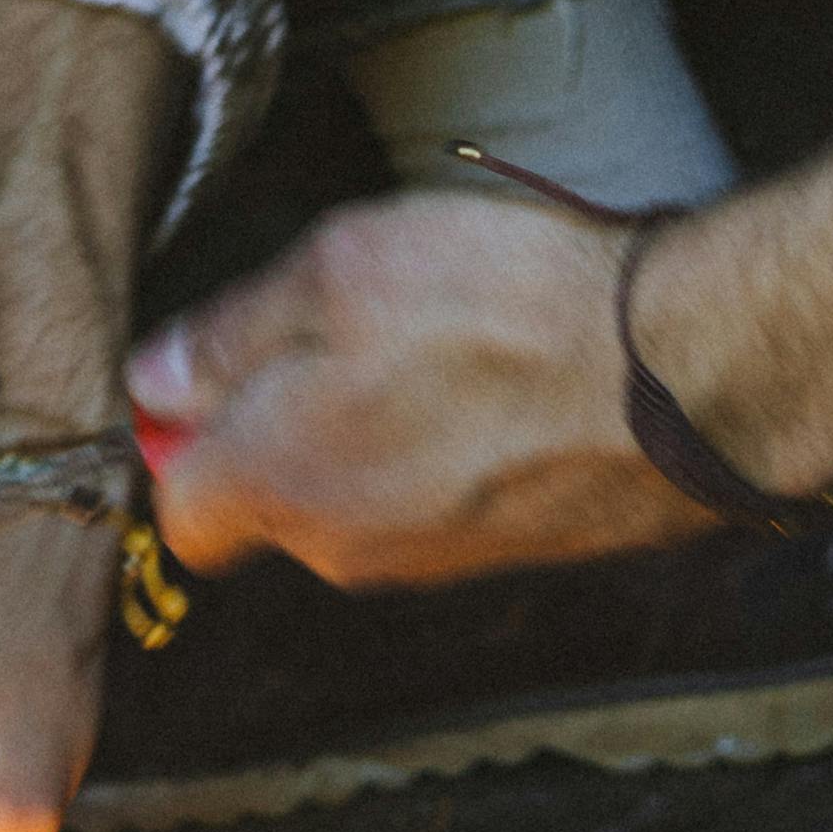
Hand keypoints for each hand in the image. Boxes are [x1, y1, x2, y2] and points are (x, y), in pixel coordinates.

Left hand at [129, 186, 712, 584]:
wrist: (679, 377)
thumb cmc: (503, 310)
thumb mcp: (339, 269)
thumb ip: (229, 336)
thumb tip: (153, 378)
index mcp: (276, 482)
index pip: (177, 508)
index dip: (181, 437)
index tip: (213, 366)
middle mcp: (342, 548)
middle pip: (268, 502)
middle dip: (278, 426)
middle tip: (338, 324)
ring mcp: (430, 561)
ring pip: (354, 500)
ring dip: (368, 431)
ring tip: (432, 338)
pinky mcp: (505, 553)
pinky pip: (434, 504)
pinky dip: (443, 449)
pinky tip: (491, 375)